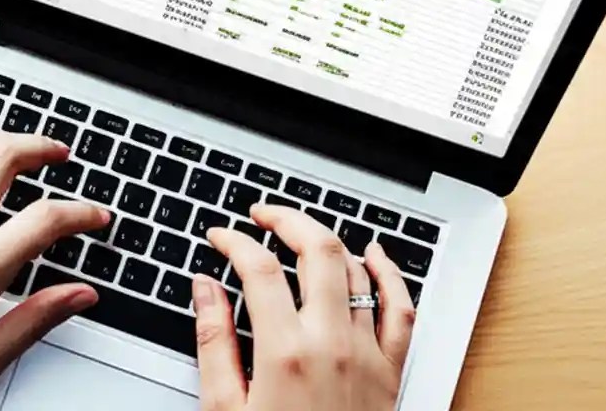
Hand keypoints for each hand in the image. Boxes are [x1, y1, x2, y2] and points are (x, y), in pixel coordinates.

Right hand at [192, 205, 415, 410]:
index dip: (234, 240)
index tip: (220, 236)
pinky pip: (401, 308)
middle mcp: (331, 343)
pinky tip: (374, 255)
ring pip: (356, 270)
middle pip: (316, 249)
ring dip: (329, 240)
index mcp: (284, 352)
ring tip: (302, 232)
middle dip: (286, 219)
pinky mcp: (392, 370)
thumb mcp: (225, 407)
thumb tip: (204, 288)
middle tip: (262, 214)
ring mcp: (368, 354)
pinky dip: (389, 274)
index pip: (257, 267)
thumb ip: (213, 340)